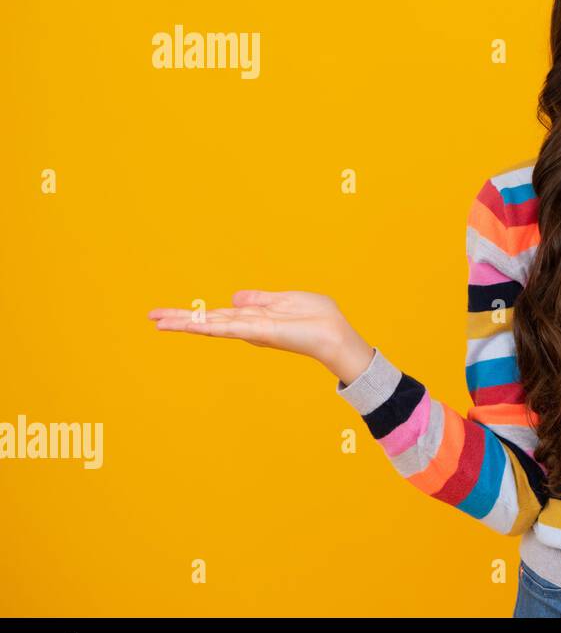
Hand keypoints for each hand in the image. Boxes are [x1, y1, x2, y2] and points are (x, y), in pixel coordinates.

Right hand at [147, 290, 374, 383]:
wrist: (335, 334)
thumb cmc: (318, 318)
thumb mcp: (286, 300)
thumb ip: (260, 299)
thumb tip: (234, 298)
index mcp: (254, 316)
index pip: (218, 315)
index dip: (194, 314)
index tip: (170, 314)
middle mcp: (248, 325)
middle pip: (208, 321)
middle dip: (181, 319)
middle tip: (151, 317)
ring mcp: (252, 330)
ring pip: (212, 325)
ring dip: (186, 323)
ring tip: (159, 323)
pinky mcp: (260, 332)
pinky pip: (230, 327)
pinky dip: (209, 325)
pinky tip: (191, 324)